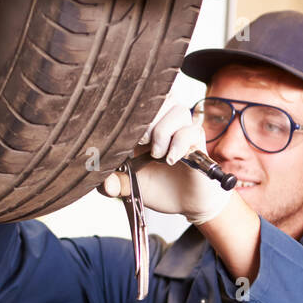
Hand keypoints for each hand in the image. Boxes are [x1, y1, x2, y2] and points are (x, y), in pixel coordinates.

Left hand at [101, 104, 232, 224]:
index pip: (143, 101)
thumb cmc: (160, 189)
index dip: (134, 105)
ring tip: (157, 155)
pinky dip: (179, 144)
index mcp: (146, 128)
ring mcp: (183, 132)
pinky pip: (192, 131)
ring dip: (163, 131)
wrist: (185, 205)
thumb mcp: (132, 187)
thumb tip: (105, 185)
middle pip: (162, 97)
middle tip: (141, 142)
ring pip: (178, 110)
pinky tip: (171, 159)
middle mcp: (166, 125)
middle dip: (148, 118)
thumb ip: (116, 184)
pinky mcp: (198, 143)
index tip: (123, 124)